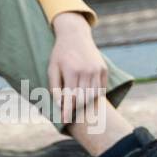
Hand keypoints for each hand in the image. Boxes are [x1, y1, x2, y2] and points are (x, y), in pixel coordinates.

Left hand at [49, 12, 107, 126]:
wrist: (75, 35)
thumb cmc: (60, 54)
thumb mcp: (52, 68)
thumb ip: (55, 87)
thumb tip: (59, 104)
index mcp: (72, 71)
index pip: (70, 97)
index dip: (67, 110)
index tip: (64, 120)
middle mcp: (87, 71)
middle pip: (83, 98)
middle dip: (75, 107)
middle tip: (68, 111)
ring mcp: (97, 70)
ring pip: (93, 95)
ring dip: (85, 103)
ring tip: (77, 103)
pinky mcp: (104, 69)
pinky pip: (101, 89)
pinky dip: (94, 95)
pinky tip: (87, 96)